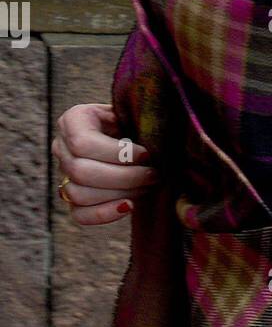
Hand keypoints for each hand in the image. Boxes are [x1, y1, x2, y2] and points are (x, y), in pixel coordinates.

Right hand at [51, 102, 158, 226]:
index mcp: (73, 120)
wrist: (128, 131)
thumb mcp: (131, 112)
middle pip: (81, 172)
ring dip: (119, 194)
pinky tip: (129, 206)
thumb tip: (155, 146)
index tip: (146, 155)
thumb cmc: (132, 120)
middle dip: (123, 177)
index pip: (83, 143)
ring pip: (79, 194)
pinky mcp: (71, 197)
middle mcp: (62, 147)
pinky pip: (79, 214)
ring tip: (147, 186)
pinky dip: (104, 214)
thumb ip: (136, 122)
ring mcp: (63, 173)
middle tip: (153, 174)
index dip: (117, 153)